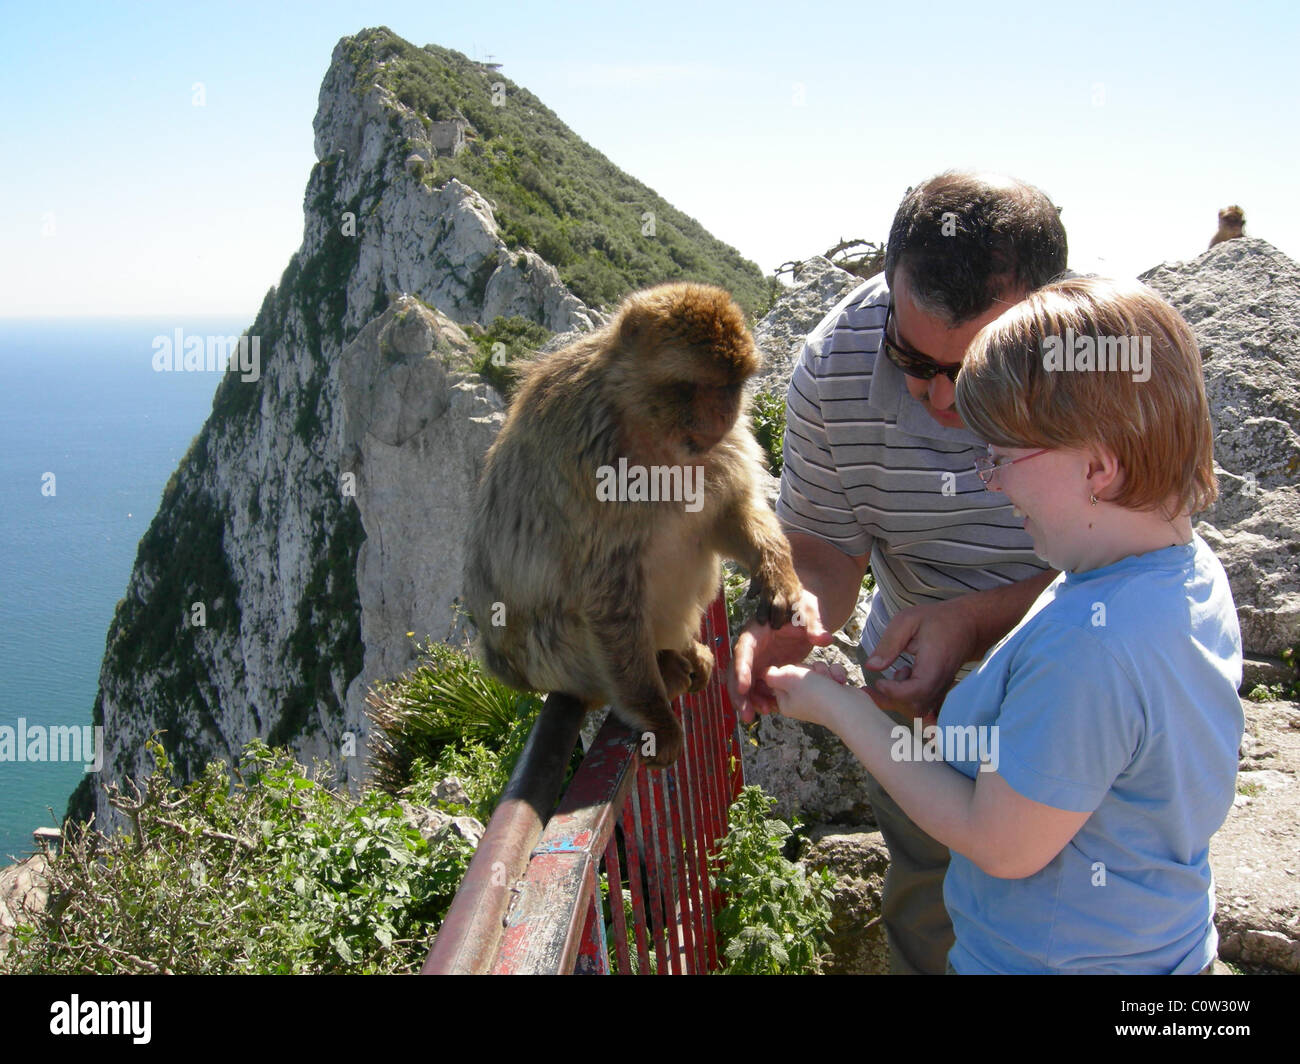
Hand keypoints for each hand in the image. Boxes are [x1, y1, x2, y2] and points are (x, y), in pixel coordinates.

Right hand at [729, 588, 831, 722]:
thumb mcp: (808, 612)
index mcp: (756, 631)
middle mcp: (751, 648)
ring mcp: (757, 660)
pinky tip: (769, 709)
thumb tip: (823, 638)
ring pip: (746, 683)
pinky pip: (758, 687)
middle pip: (738, 672)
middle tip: (746, 715)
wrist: (804, 613)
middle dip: (740, 695)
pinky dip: (761, 698)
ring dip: (749, 700)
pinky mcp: (765, 669)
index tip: (744, 687)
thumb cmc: (802, 607)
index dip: (741, 670)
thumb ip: (814, 625)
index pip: (743, 651)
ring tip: (760, 714)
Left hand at [762, 661, 850, 727]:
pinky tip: (839, 682)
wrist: (850, 709)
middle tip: (815, 678)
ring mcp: (818, 697)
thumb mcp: (788, 679)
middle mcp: (800, 701)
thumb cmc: (817, 695)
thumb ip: (773, 675)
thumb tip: (766, 673)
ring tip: (829, 681)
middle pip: (799, 671)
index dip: (789, 670)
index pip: (780, 677)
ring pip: (817, 670)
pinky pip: (831, 673)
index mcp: (785, 702)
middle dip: (810, 669)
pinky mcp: (834, 692)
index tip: (795, 674)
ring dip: (824, 671)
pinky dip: (836, 675)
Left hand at [864, 598, 979, 720]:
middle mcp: (940, 682)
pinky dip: (906, 699)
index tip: (878, 681)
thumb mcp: (908, 621)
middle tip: (873, 687)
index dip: (893, 692)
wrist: (969, 624)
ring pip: (919, 710)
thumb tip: (871, 666)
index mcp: (934, 665)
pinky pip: (922, 705)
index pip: (915, 692)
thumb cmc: (938, 619)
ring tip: (891, 678)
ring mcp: (942, 689)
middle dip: (891, 700)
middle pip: (915, 708)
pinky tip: (901, 678)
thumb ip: (889, 643)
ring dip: (898, 700)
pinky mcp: (939, 690)